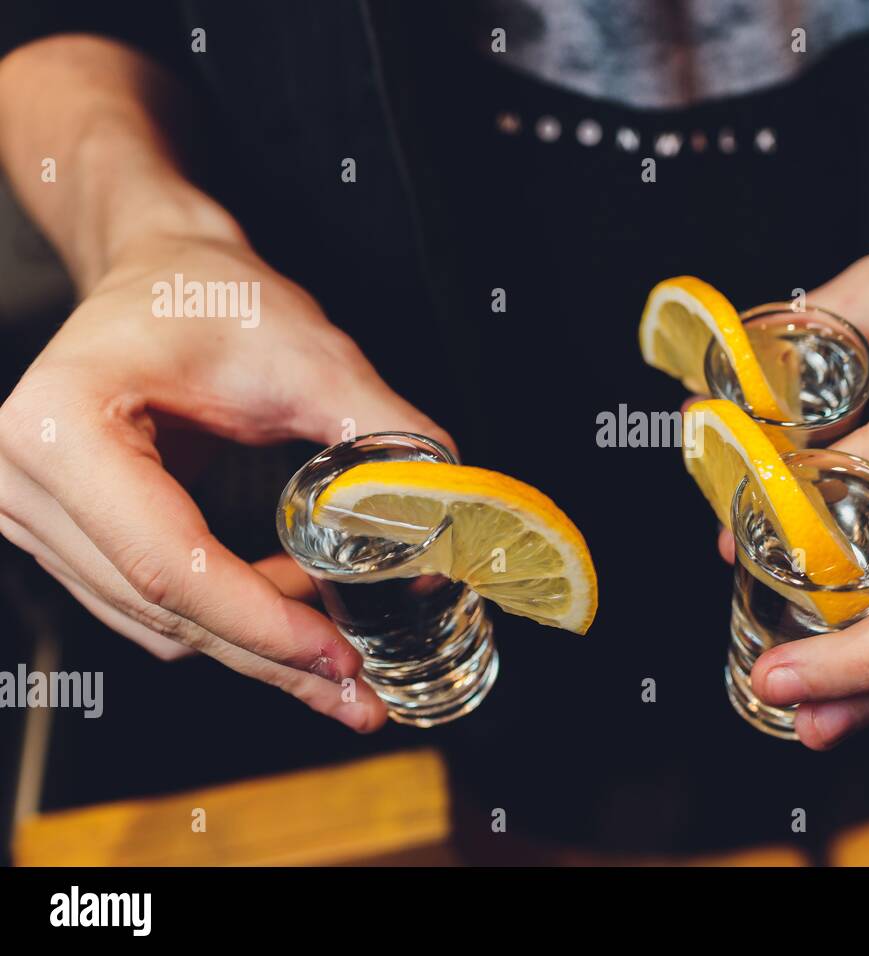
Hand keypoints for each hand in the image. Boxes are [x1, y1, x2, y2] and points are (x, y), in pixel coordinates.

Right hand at [0, 224, 452, 730]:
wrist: (161, 268)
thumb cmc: (218, 294)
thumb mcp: (312, 355)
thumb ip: (383, 435)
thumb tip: (446, 513)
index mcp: (62, 426)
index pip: (169, 564)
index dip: (263, 625)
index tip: (343, 657)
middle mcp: (19, 479)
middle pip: (161, 609)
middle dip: (272, 654)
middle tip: (359, 694)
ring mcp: (28, 513)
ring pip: (155, 621)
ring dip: (255, 639)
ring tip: (341, 638)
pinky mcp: (60, 532)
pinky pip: (149, 603)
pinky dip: (229, 616)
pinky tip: (295, 610)